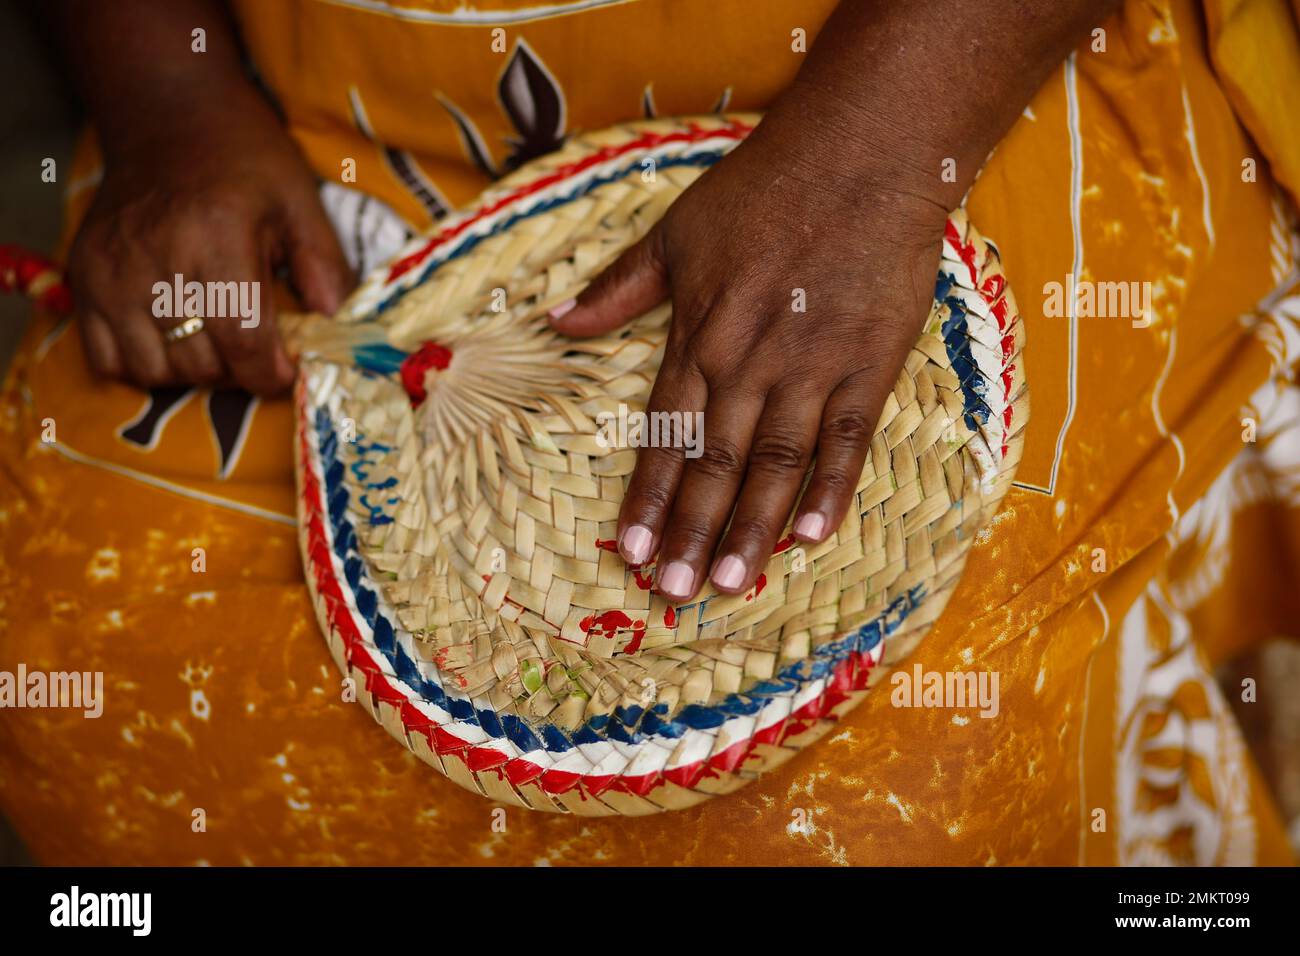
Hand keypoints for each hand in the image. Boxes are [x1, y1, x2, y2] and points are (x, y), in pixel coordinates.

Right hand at [67, 99, 351, 393]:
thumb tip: (335, 328)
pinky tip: (173, 337)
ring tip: (216, 338)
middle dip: (240, 370)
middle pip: (202, 364)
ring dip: (194, 371)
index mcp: (216, 238)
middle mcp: (155, 259)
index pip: (243, 340)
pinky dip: (146, 365)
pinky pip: (109, 361)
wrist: (168, 116)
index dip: (271, 373)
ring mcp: (111, 272)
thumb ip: (325, 268)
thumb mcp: (300, 203)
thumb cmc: (245, 160)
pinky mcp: (83, 277)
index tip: (287, 371)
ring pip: (157, 372)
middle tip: (256, 343)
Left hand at [550, 116, 948, 601]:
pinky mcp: (869, 364)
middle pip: (714, 464)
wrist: (859, 155)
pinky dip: (832, 489)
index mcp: (699, 337)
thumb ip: (616, 287)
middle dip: (690, 532)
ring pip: (776, 464)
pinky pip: (848, 439)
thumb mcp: (673, 232)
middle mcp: (749, 363)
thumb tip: (555, 320)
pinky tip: (813, 537)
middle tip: (673, 594)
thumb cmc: (762, 190)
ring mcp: (811, 367)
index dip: (647, 498)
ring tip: (730, 584)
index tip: (630, 553)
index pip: (664, 434)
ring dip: (750, 527)